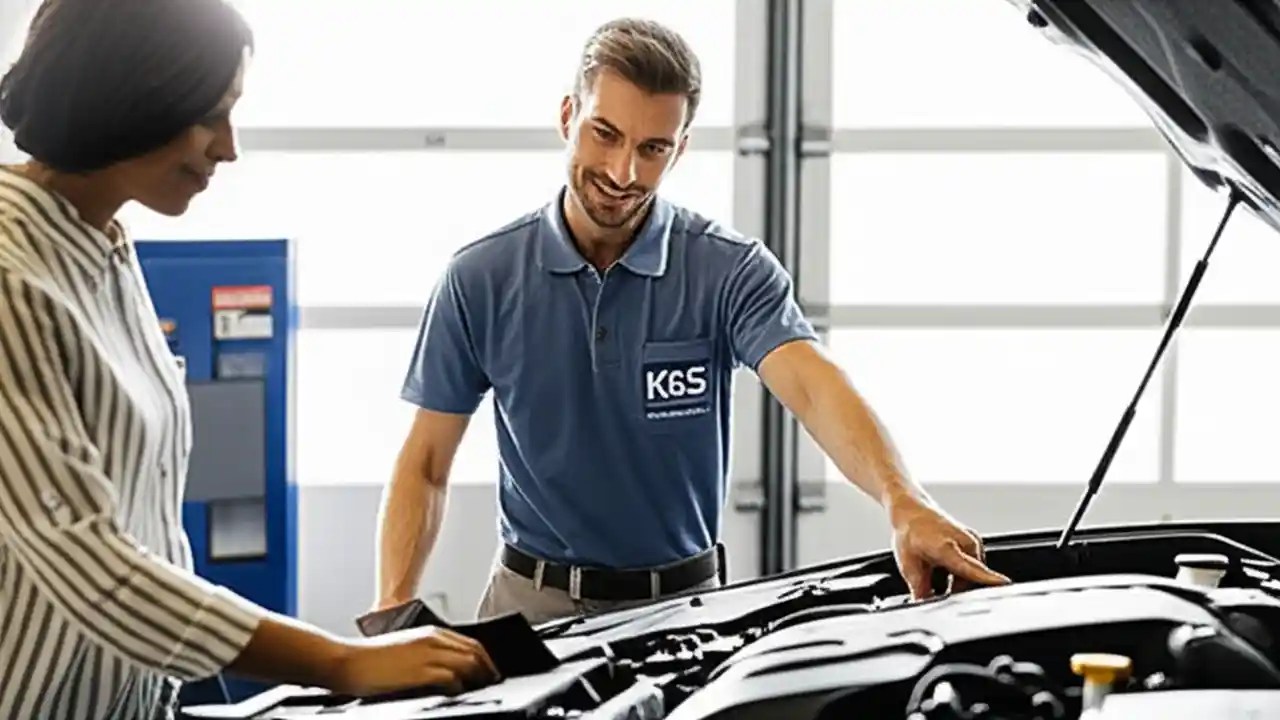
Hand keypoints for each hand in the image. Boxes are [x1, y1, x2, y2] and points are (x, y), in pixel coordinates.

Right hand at [332, 625, 499, 696]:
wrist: (347, 662)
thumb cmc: (370, 658)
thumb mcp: (405, 647)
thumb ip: (427, 652)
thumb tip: (446, 668)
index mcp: (430, 633)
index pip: (471, 643)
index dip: (485, 659)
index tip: (488, 672)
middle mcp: (433, 640)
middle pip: (475, 652)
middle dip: (487, 669)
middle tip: (490, 683)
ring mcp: (428, 655)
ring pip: (468, 663)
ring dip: (477, 678)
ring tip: (478, 690)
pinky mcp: (420, 671)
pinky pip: (451, 678)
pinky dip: (458, 687)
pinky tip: (455, 693)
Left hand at [888, 495, 1010, 599]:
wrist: (912, 510)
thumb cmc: (910, 532)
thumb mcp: (909, 565)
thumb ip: (920, 590)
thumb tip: (924, 608)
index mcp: (948, 547)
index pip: (972, 568)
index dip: (988, 579)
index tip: (1004, 585)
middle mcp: (965, 542)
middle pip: (971, 580)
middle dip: (955, 591)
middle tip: (933, 587)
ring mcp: (972, 541)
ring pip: (971, 574)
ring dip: (956, 581)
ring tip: (934, 570)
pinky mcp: (975, 542)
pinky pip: (972, 565)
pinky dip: (959, 571)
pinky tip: (942, 565)